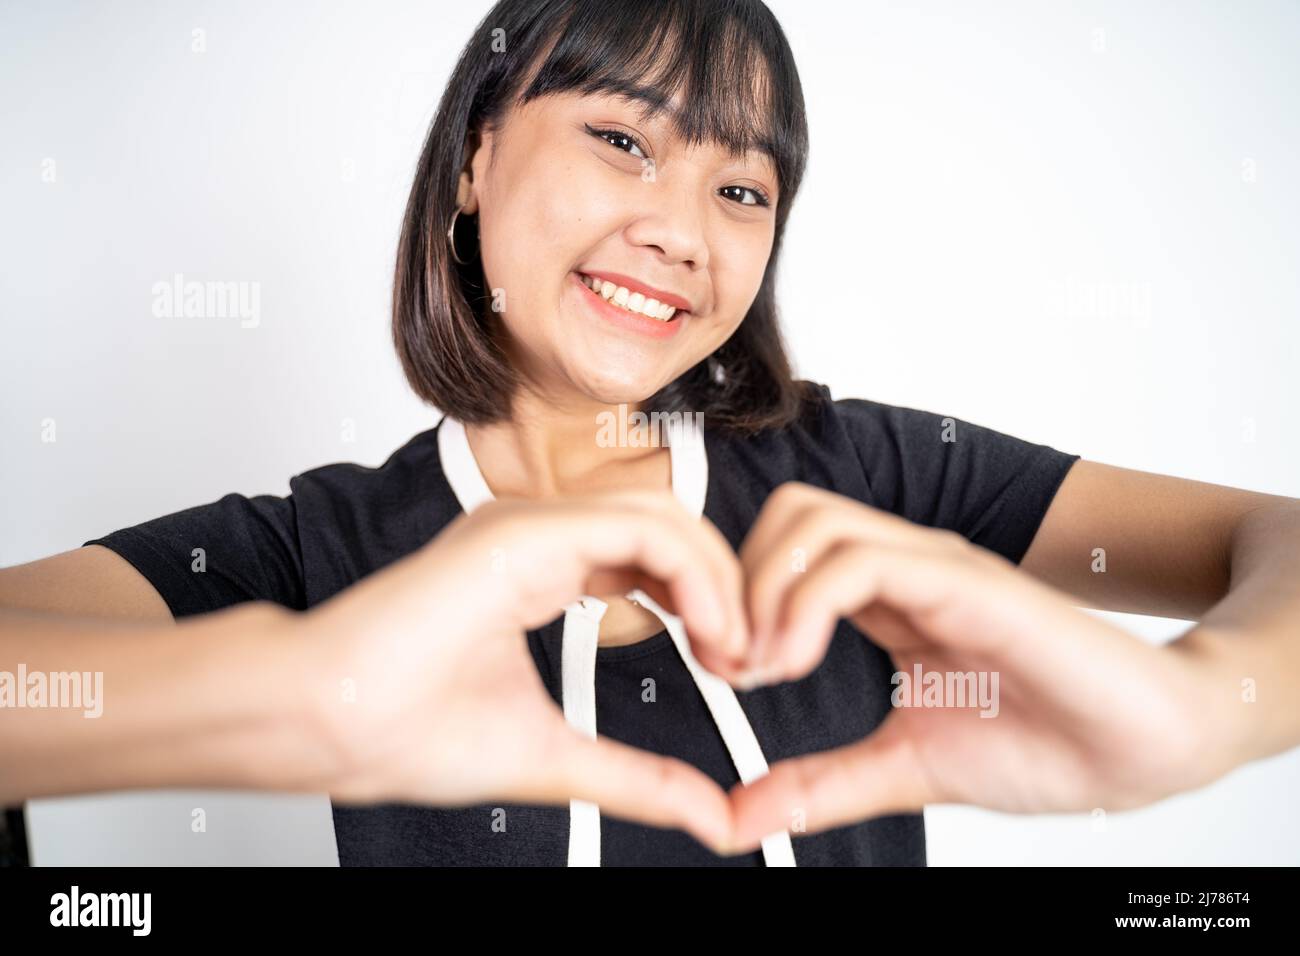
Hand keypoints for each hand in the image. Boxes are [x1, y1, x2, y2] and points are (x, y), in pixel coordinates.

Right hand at [302, 490, 750, 853]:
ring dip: (717, 578)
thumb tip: (711, 816)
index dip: (706, 603)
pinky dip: (692, 572)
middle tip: (745, 657)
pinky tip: (708, 627)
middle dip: (724, 588)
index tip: (730, 664)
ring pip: (664, 517)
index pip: (653, 557)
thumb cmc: (407, 730)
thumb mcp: (558, 756)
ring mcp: (530, 526)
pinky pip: (639, 528)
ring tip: (732, 646)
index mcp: (541, 570)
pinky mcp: (524, 534)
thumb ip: (638, 778)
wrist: (330, 724)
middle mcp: (540, 537)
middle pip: (671, 530)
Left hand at [727, 482, 1228, 850]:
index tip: (726, 671)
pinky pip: (861, 560)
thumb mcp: (904, 766)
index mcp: (887, 597)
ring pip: (811, 520)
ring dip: (761, 591)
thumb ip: (821, 783)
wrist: (1141, 749)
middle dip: (735, 582)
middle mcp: (906, 565)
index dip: (735, 599)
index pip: (782, 549)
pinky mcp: (966, 582)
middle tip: (734, 664)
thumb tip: (737, 818)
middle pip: (786, 514)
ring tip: (766, 668)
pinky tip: (796, 664)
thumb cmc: (1041, 744)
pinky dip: (803, 605)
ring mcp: (935, 566)